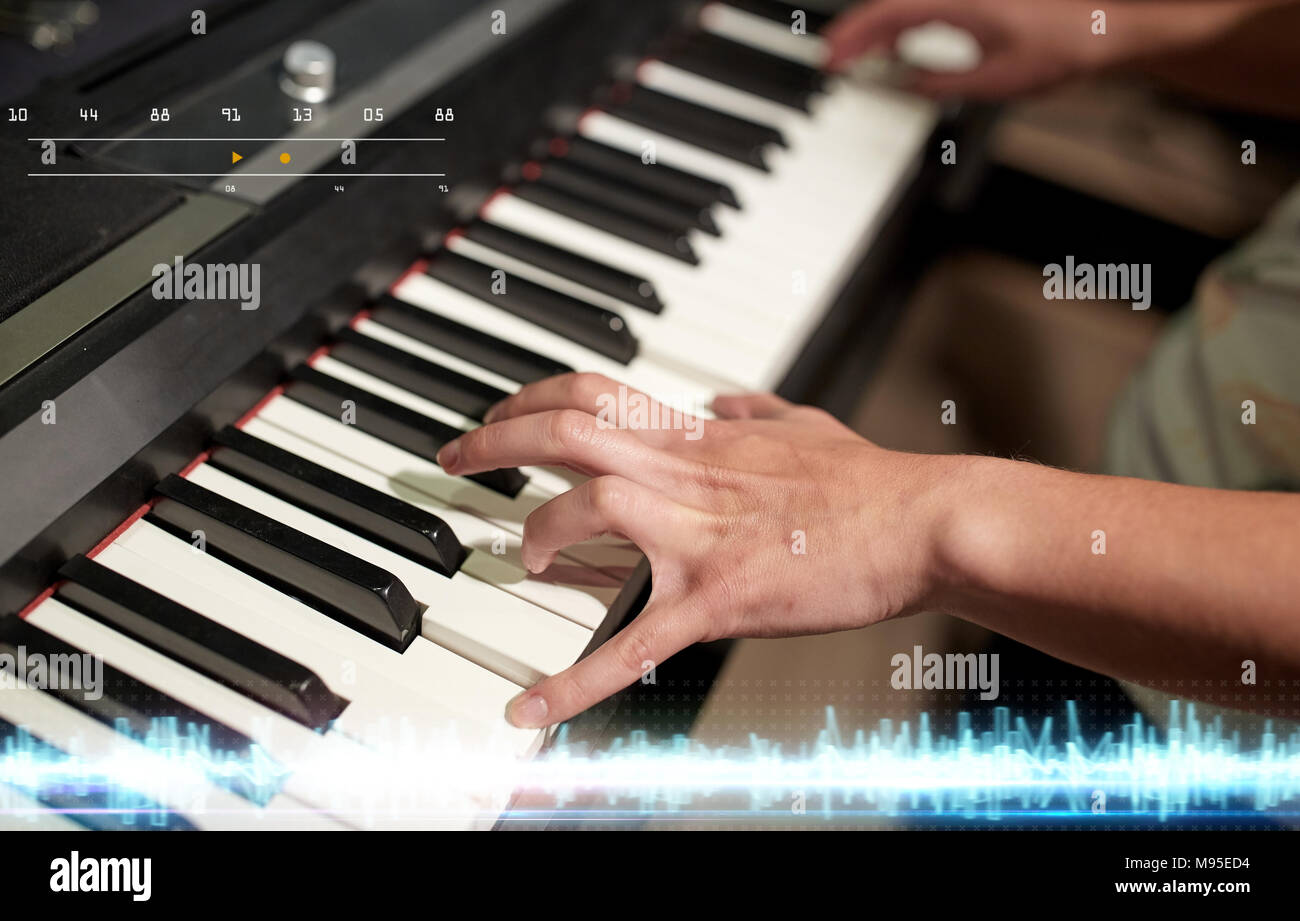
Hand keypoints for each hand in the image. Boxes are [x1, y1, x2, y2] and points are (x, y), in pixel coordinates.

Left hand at [436, 373, 957, 727]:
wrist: (921, 522)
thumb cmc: (870, 481)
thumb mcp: (807, 425)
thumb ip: (757, 409)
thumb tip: (727, 398)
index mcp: (698, 438)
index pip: (593, 391)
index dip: (530, 396)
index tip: (497, 413)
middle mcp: (685, 475)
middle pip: (567, 430)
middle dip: (496, 440)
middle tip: (455, 460)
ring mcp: (698, 535)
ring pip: (589, 509)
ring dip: (539, 534)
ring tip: (520, 561)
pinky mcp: (719, 600)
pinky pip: (634, 643)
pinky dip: (574, 681)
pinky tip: (531, 707)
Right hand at [824, 0, 1114, 97]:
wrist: (1110, 26)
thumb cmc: (1065, 46)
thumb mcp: (994, 82)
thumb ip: (939, 84)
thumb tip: (902, 87)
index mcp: (959, 1)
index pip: (888, 15)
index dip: (853, 37)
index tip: (830, 57)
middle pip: (890, 6)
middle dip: (857, 34)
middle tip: (832, 61)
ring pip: (907, 5)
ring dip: (878, 30)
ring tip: (857, 59)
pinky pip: (927, 6)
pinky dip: (904, 25)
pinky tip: (898, 47)